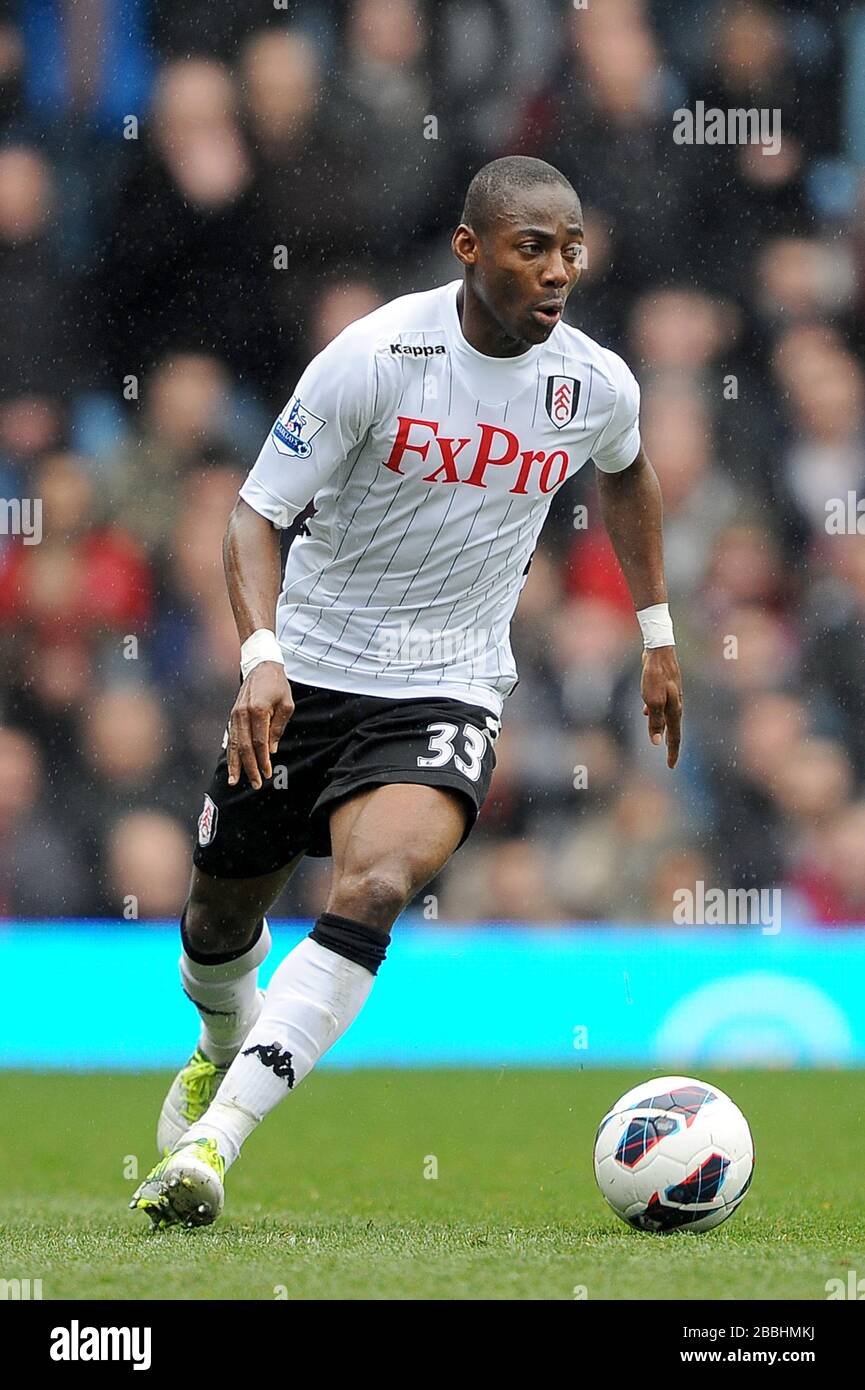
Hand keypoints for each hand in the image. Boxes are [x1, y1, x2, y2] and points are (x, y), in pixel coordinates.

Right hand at [227, 663, 294, 788]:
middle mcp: (242, 713)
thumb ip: (278, 727)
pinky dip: (230, 753)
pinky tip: (231, 765)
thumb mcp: (286, 705)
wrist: (261, 666)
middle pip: (244, 747)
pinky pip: (230, 737)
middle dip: (249, 768)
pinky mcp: (232, 715)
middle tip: (256, 784)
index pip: (259, 742)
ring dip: (235, 764)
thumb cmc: (277, 685)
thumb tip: (271, 750)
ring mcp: (235, 714)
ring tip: (234, 782)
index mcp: (258, 710)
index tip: (267, 773)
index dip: (263, 760)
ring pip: (233, 744)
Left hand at [641, 646, 682, 768]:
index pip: (675, 737)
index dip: (672, 753)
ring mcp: (670, 695)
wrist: (659, 651)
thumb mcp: (652, 700)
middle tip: (670, 760)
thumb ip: (655, 721)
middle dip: (671, 746)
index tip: (671, 766)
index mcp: (674, 710)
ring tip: (661, 740)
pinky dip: (655, 713)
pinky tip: (646, 712)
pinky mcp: (663, 687)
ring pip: (667, 717)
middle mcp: (675, 704)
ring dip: (664, 730)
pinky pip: (660, 705)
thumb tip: (656, 742)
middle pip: (673, 730)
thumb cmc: (655, 675)